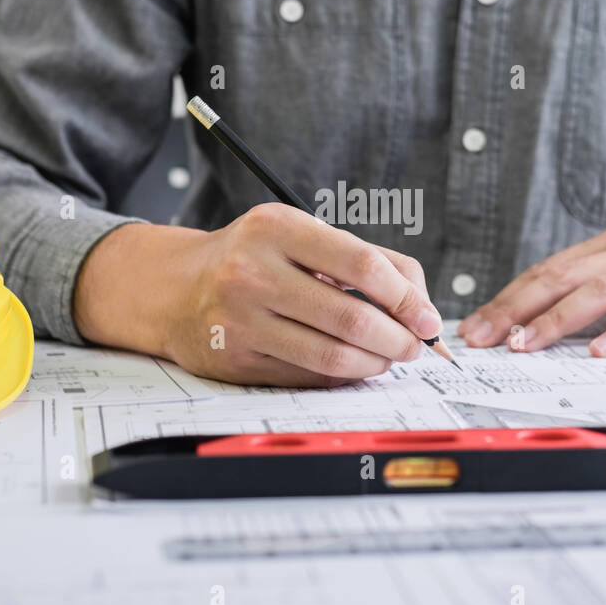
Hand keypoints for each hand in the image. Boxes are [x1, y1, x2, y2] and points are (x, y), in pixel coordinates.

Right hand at [74, 203, 441, 385]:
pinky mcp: (234, 359)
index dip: (406, 298)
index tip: (428, 318)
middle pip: (351, 317)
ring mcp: (239, 319)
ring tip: (388, 357)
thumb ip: (368, 260)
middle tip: (414, 346)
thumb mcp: (304, 236)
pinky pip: (306, 377)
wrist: (178, 288)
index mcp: (277, 227)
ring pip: (331, 356)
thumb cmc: (258, 258)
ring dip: (375, 363)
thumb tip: (424, 307)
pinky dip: (342, 376)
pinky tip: (352, 365)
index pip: (362, 265)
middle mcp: (252, 271)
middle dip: (398, 339)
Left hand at [456, 223, 605, 356]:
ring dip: (559, 320)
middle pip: (563, 277)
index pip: (549, 271)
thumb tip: (543, 324)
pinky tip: (602, 352)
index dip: (508, 299)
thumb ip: (603, 292)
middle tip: (483, 339)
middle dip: (516, 310)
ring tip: (528, 345)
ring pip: (601, 291)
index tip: (475, 328)